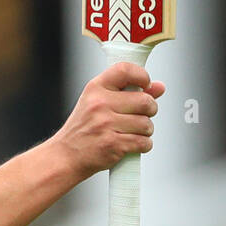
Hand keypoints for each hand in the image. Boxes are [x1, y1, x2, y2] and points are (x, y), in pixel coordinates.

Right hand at [55, 63, 163, 182]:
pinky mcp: (112, 144)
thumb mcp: (98, 104)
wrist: (65, 156)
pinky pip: (144, 142)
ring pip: (147, 124)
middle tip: (140, 116)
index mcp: (95, 89)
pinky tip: (131, 144)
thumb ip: (128, 93)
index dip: (142, 76)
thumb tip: (159, 87)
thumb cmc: (83, 130)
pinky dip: (143, 145)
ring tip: (132, 132)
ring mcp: (105, 124)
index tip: (146, 85)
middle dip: (150, 110)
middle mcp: (99, 104)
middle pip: (145, 101)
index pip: (125, 70)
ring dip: (146, 131)